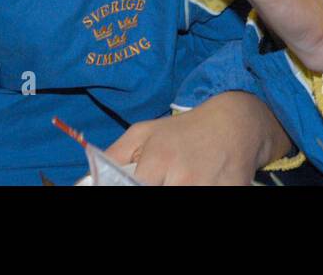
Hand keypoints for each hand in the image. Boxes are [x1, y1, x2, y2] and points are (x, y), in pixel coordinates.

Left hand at [104, 92, 290, 185]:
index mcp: (157, 159)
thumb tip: (87, 178)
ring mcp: (208, 187)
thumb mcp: (143, 132)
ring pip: (184, 200)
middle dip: (162, 189)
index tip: (137, 186)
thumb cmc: (183, 131)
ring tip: (182, 181)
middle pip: (160, 198)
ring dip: (181, 192)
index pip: (133, 190)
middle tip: (165, 181)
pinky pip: (212, 201)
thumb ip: (113, 156)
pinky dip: (206, 193)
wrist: (235, 123)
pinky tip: (203, 183)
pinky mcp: (231, 192)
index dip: (132, 191)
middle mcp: (183, 176)